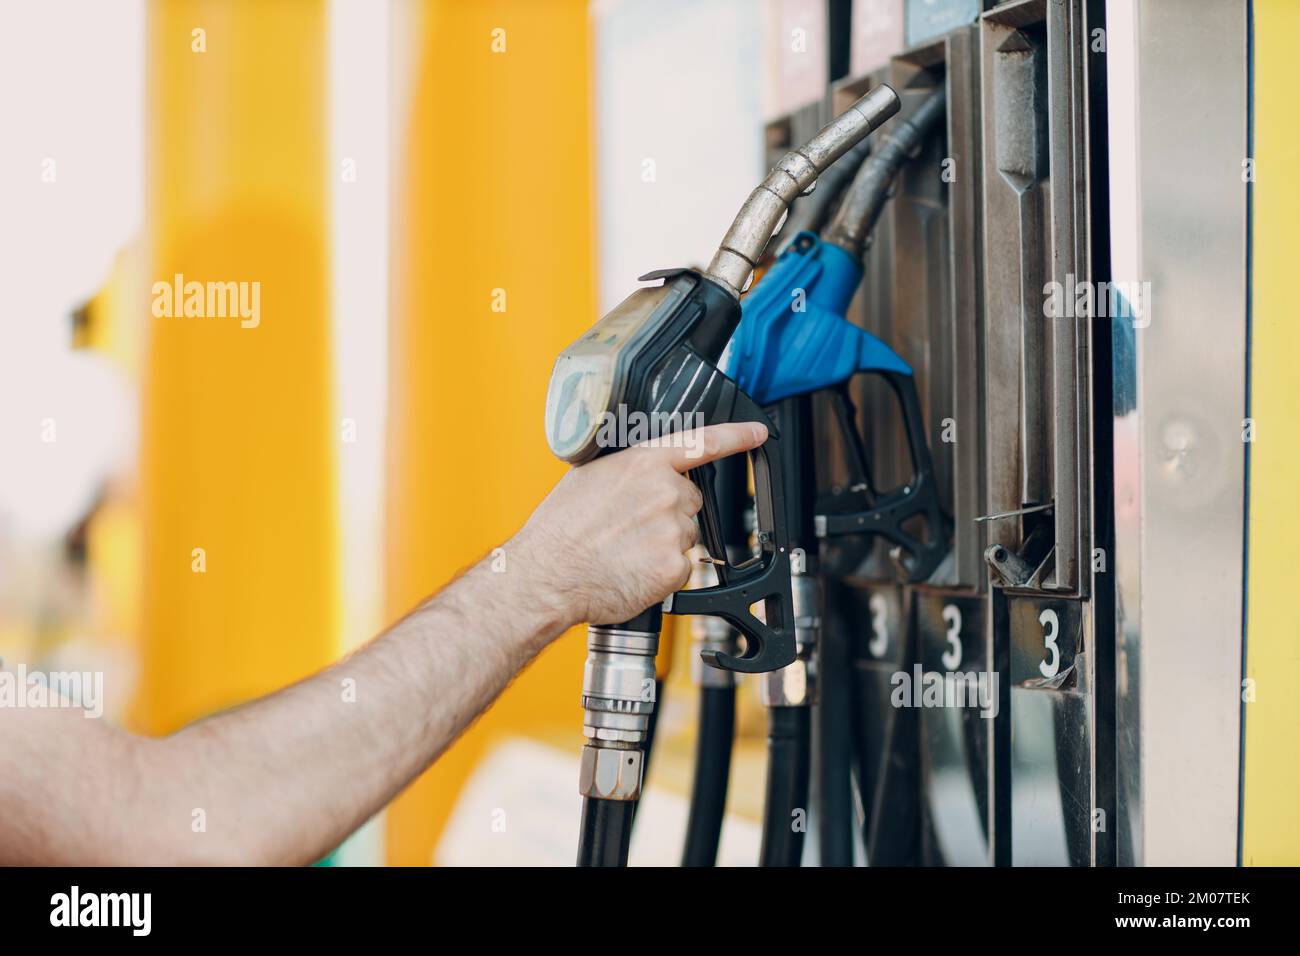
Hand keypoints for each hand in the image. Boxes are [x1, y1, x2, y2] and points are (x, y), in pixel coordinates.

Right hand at [511, 422, 767, 628]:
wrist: (547, 576)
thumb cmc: (559, 531)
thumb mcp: (587, 479)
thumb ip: (624, 471)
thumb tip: (636, 476)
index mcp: (642, 463)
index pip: (701, 442)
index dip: (736, 436)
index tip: (758, 432)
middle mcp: (664, 492)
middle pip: (690, 499)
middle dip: (669, 512)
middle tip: (631, 527)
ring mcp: (672, 530)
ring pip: (685, 535)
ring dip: (664, 543)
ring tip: (624, 550)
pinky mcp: (674, 566)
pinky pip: (681, 568)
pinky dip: (661, 573)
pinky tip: (631, 570)